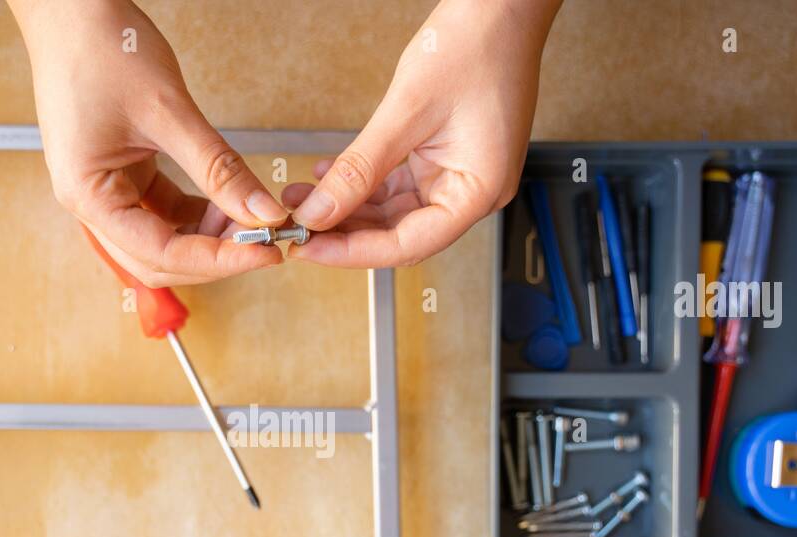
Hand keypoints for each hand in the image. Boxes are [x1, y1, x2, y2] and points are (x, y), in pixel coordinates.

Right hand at [8, 0, 289, 286]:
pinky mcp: (121, 175)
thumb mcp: (168, 111)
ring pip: (164, 240)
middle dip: (213, 257)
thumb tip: (262, 212)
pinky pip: (163, 212)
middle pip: (159, 260)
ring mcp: (106, 190)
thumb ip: (219, 168)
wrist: (73, 10)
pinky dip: (198, 214)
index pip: (159, 253)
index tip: (265, 251)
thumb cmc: (103, 48)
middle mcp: (91, 202)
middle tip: (265, 241)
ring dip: (208, 237)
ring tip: (250, 217)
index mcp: (88, 195)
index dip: (217, 260)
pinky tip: (229, 203)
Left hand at [283, 0, 560, 268]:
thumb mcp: (407, 111)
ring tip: (302, 199)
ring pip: (392, 212)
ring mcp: (457, 176)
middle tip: (297, 229)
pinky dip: (362, 185)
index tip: (311, 250)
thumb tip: (320, 211)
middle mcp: (471, 192)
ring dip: (347, 208)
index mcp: (478, 191)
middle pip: (399, 233)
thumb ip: (360, 169)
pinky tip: (327, 178)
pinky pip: (396, 185)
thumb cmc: (475, 46)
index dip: (355, 252)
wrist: (499, 5)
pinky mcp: (443, 158)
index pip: (408, 244)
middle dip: (345, 231)